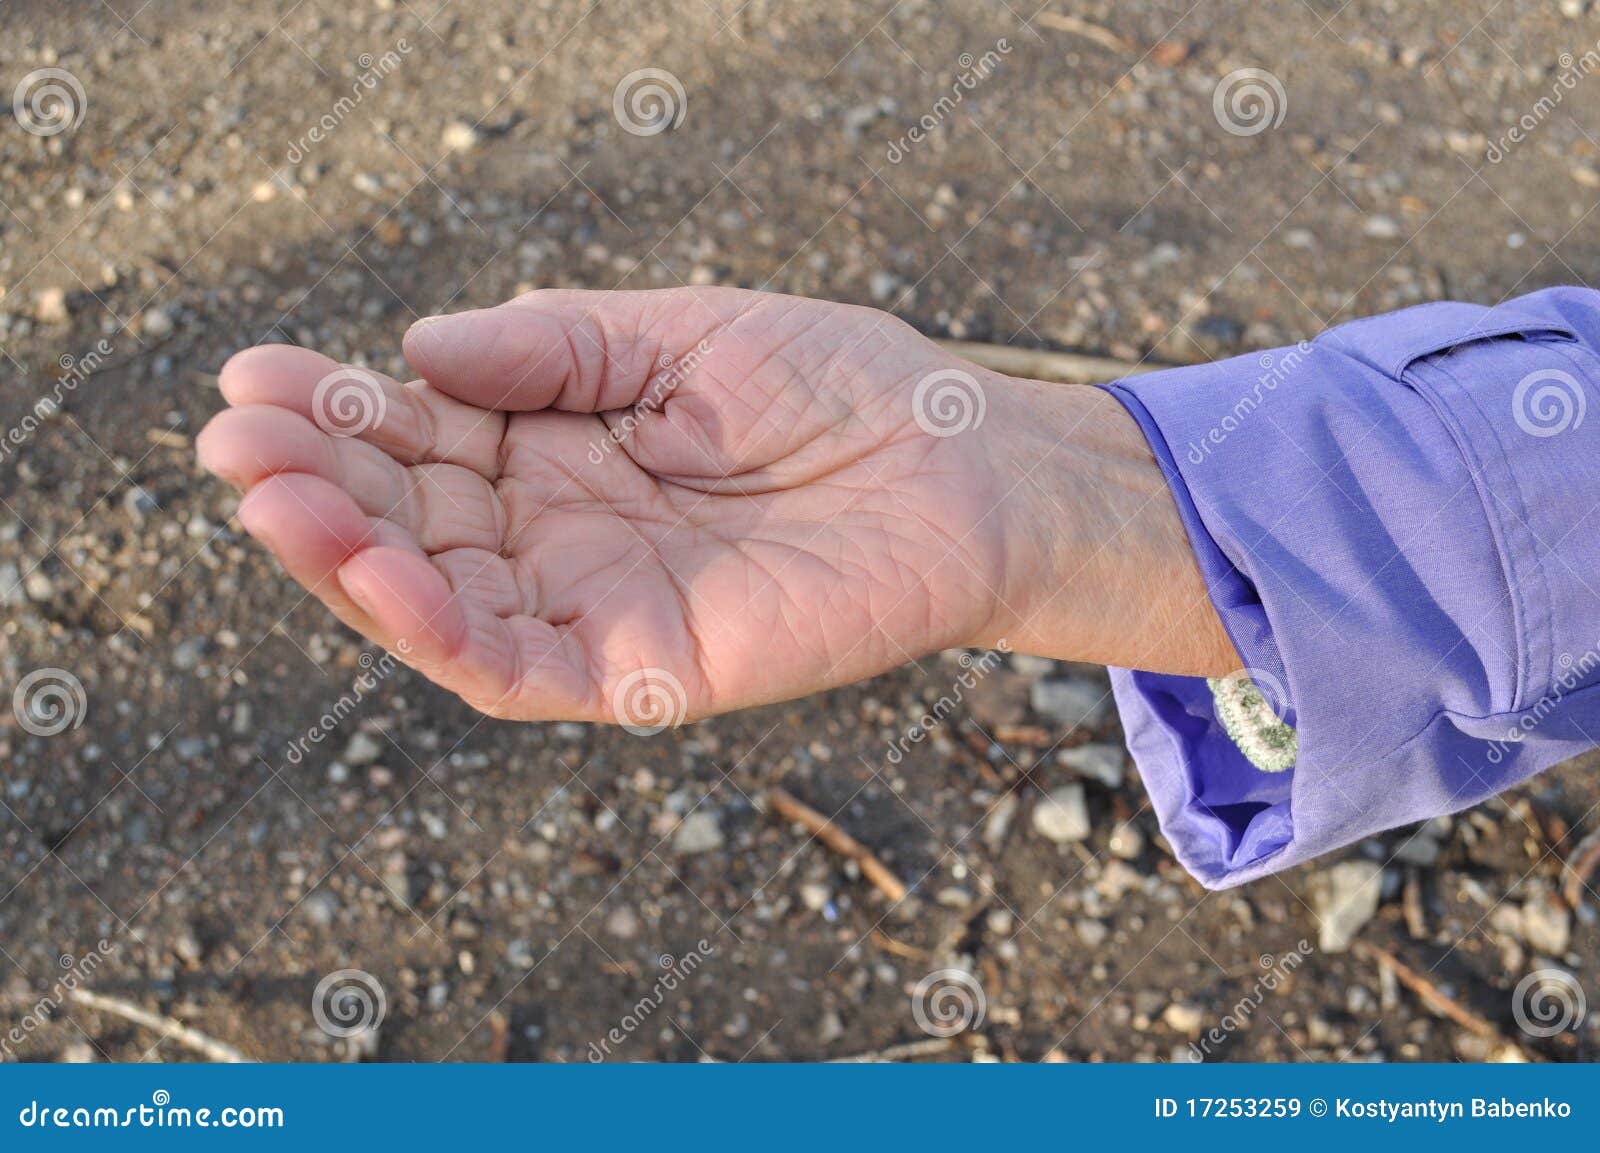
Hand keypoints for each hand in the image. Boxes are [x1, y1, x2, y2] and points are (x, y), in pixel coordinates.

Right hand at [198, 288, 1234, 726]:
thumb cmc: (839, 387)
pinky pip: (519, 671)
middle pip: (406, 525)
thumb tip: (417, 350)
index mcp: (559, 451)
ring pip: (438, 607)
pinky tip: (377, 571)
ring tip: (270, 498)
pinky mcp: (646, 671)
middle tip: (232, 438)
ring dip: (346, 561)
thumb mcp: (682, 333)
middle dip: (314, 483)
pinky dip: (441, 633)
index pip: (419, 438)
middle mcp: (561, 537)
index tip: (252, 373)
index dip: (336, 410)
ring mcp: (598, 607)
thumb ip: (556, 346)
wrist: (966, 463)